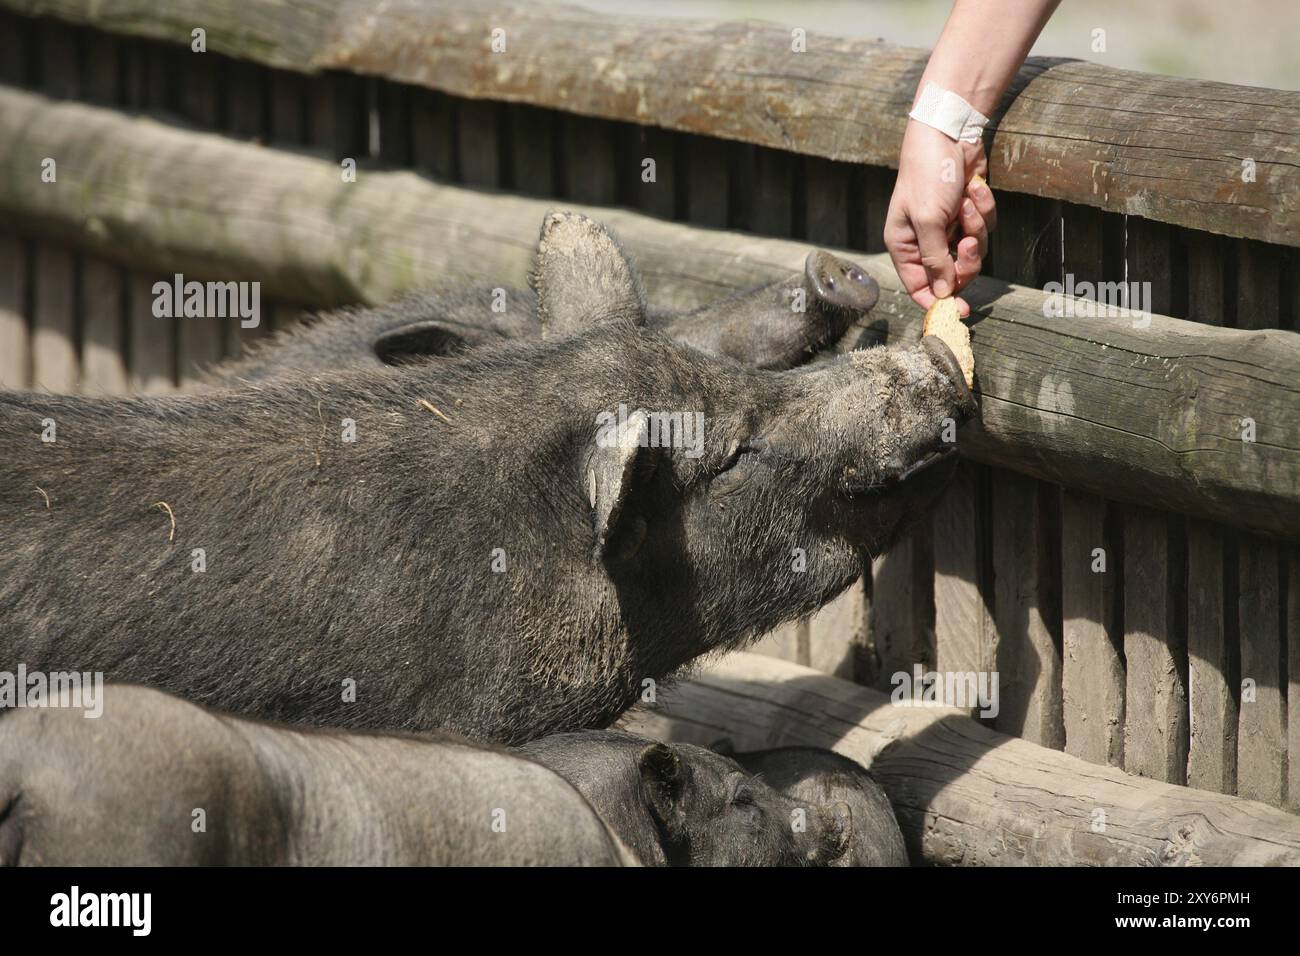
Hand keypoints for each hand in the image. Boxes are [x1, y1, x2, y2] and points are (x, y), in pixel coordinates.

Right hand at [884, 121, 995, 315]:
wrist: (949, 131)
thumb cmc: (928, 174)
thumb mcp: (928, 221)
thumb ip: (935, 260)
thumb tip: (942, 293)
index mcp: (904, 246)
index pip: (919, 287)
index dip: (939, 302)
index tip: (961, 312)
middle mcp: (924, 241)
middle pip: (952, 274)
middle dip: (965, 260)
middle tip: (968, 242)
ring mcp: (947, 227)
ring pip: (972, 251)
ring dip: (975, 228)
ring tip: (967, 203)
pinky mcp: (968, 213)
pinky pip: (984, 227)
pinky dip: (983, 209)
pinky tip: (974, 188)